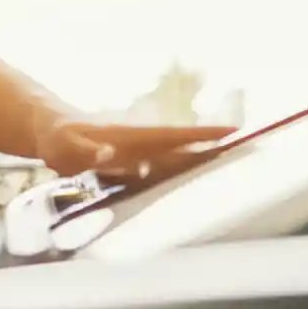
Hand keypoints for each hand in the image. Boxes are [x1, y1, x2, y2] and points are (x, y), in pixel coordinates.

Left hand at [35, 117, 236, 176]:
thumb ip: (89, 153)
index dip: (205, 135)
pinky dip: (183, 170)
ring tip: (238, 166)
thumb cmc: (60, 139)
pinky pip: (164, 170)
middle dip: (218, 151)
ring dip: (206, 162)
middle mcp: (143, 144)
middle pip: (187, 149)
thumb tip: (111, 155)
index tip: (235, 133)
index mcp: (132, 136)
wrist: (52, 131)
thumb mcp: (68, 146)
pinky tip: (201, 177)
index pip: (175, 135)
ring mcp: (142, 154)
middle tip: (256, 152)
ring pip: (179, 159)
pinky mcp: (136, 165)